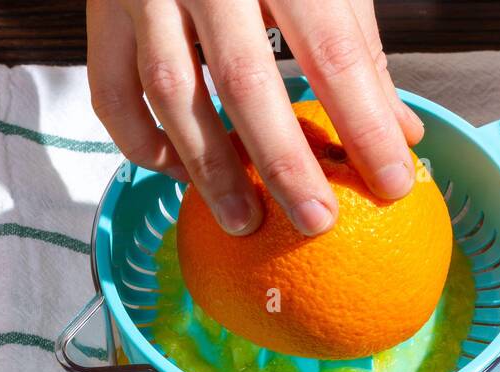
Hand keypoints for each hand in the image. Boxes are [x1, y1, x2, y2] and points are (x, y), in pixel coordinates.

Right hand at [87, 0, 423, 236]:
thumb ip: (357, 45)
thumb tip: (398, 136)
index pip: (330, 49)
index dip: (365, 122)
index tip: (393, 183)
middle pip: (245, 79)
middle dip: (285, 163)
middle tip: (316, 223)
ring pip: (169, 95)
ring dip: (208, 170)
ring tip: (245, 222)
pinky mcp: (101, 17)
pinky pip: (112, 97)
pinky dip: (145, 146)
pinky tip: (184, 175)